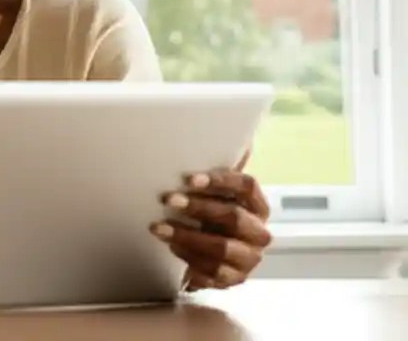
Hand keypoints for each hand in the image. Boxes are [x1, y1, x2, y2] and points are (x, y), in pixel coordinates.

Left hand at [151, 168, 271, 290]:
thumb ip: (217, 172)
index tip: (189, 179)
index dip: (220, 181)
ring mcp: (249, 258)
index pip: (247, 187)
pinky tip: (172, 248)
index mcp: (257, 205)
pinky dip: (190, 259)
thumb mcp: (214, 193)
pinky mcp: (234, 278)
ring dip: (187, 236)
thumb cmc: (211, 214)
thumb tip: (237, 138)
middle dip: (198, 208)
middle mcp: (259, 232)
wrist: (212, 254)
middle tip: (168, 200)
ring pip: (222, 248)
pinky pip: (213, 272)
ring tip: (158, 227)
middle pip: (233, 216)